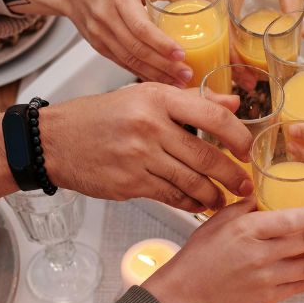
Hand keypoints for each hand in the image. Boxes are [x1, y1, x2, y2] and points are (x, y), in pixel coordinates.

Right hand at [0, 0, 191, 86]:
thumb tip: (205, 5)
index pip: (140, 26)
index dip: (161, 43)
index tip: (181, 53)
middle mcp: (105, 16)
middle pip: (135, 48)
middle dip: (163, 65)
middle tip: (186, 74)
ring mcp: (99, 34)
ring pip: (129, 60)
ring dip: (155, 74)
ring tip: (178, 82)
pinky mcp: (99, 47)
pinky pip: (123, 63)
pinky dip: (142, 74)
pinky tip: (159, 80)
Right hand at [0, 85, 253, 212]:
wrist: (55, 140)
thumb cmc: (103, 116)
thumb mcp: (145, 96)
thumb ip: (192, 102)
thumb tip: (234, 107)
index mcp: (157, 98)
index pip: (213, 117)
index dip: (238, 137)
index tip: (247, 151)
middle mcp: (150, 126)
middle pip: (206, 156)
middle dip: (232, 175)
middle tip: (245, 185)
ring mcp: (139, 157)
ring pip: (191, 182)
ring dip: (213, 195)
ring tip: (223, 199)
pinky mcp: (130, 183)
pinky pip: (171, 196)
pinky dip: (189, 203)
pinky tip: (198, 205)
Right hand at [144, 200, 303, 302]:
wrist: (188, 293)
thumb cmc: (200, 254)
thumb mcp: (218, 221)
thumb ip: (245, 207)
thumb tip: (265, 194)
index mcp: (248, 230)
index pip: (290, 219)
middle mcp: (260, 253)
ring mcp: (267, 278)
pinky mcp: (268, 297)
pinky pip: (299, 287)